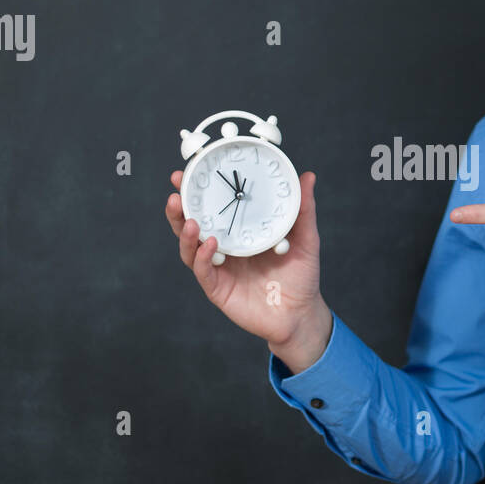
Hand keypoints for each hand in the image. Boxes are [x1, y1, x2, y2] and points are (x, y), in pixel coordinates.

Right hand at [166, 168, 325, 348]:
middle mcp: (223, 248)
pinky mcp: (218, 289)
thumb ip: (303, 209)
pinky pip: (204, 271)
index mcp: (238, 231)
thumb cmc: (300, 275)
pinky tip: (209, 244)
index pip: (212, 207)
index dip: (197, 190)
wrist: (301, 313)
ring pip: (190, 249)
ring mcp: (219, 269)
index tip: (190, 170)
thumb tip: (307, 177)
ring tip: (189, 220)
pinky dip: (203, 257)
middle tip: (177, 192)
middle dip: (180, 208)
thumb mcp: (305, 238)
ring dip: (186, 233)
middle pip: (191, 225)